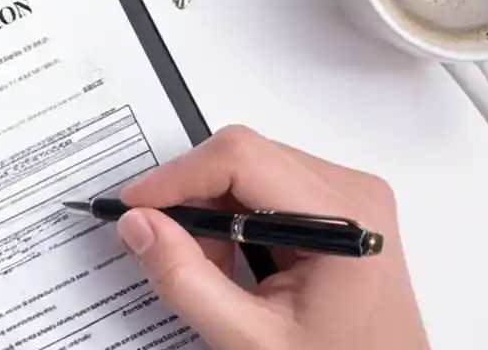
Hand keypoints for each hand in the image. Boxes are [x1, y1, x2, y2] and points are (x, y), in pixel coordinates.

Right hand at [117, 126, 427, 349]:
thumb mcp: (252, 340)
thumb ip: (187, 281)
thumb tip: (138, 224)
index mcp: (343, 218)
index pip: (241, 157)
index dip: (178, 175)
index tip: (134, 206)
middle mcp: (353, 192)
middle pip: (244, 157)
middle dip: (195, 200)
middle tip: (172, 253)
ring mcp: (350, 196)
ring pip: (250, 169)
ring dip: (215, 214)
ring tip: (218, 274)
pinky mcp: (339, 208)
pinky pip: (268, 188)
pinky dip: (237, 222)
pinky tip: (241, 268)